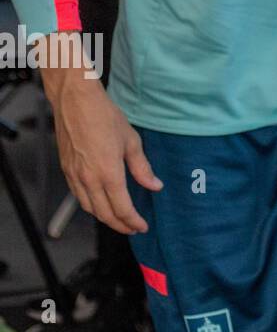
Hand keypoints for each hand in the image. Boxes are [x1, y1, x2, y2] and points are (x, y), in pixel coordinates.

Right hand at [49, 78, 162, 234]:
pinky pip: (79, 197)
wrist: (76, 103)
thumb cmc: (105, 117)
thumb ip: (142, 168)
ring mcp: (74, 176)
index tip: (142, 227)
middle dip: (120, 225)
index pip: (122, 209)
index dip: (133, 221)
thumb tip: (155, 185)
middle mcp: (88, 179)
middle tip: (133, 228)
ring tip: (119, 219)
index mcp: (108, 173)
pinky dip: (91, 205)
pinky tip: (100, 203)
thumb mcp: (131, 141)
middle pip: (104, 214)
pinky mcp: (66, 171)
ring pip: (89, 208)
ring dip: (105, 218)